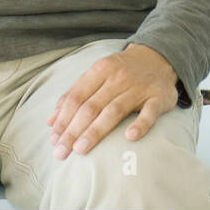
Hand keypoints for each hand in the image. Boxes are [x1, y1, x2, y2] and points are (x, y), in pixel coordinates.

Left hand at [46, 43, 179, 157]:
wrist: (159, 57)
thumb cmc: (122, 71)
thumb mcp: (98, 74)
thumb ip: (75, 94)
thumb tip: (51, 121)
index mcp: (101, 70)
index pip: (77, 97)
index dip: (63, 119)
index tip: (53, 140)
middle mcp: (119, 77)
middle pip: (91, 106)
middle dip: (73, 131)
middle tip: (61, 152)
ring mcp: (139, 87)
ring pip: (114, 110)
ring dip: (95, 131)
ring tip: (81, 149)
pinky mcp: (158, 97)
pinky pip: (149, 112)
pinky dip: (140, 124)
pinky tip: (129, 137)